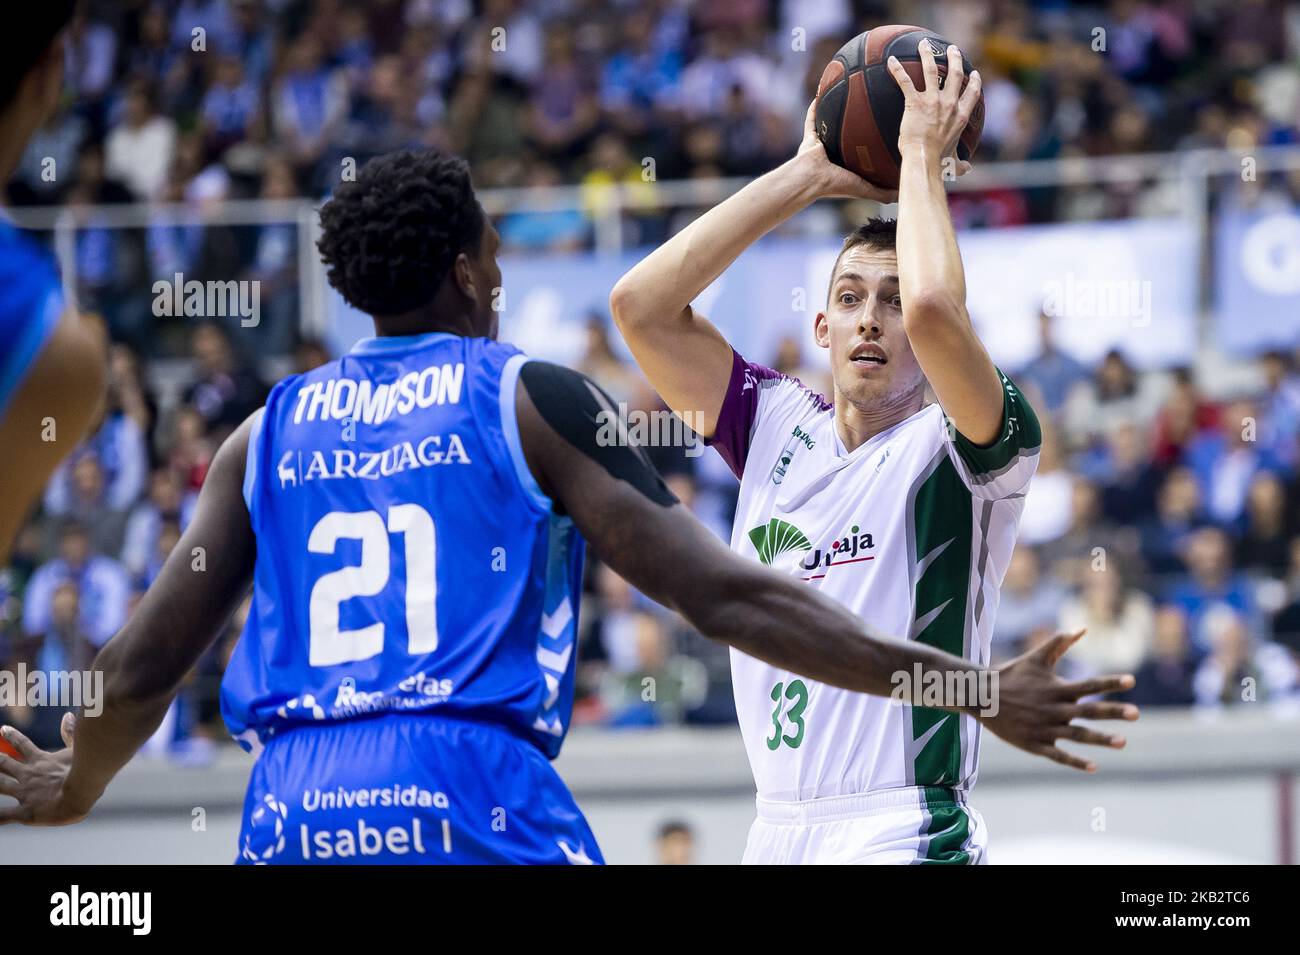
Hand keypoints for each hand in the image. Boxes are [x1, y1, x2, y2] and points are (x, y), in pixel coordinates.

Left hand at [0, 713, 92, 825]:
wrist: (82, 792)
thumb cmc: (84, 770)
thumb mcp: (78, 749)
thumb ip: (70, 734)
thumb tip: (67, 715)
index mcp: (41, 760)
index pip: (23, 744)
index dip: (12, 736)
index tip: (2, 729)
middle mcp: (29, 775)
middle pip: (4, 764)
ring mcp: (26, 793)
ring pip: (0, 787)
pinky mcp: (26, 812)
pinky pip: (4, 815)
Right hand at [796, 100, 898, 202]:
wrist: (812, 180)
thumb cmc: (837, 185)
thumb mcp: (866, 189)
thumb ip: (885, 193)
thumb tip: (906, 191)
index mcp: (847, 166)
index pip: (862, 153)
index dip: (873, 141)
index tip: (888, 128)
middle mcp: (834, 154)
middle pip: (848, 134)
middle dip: (858, 122)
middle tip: (872, 106)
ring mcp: (821, 145)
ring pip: (830, 124)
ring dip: (836, 110)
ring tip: (847, 93)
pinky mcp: (809, 137)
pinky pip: (812, 118)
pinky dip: (815, 107)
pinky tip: (822, 91)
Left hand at [886, 41, 979, 175]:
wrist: (924, 160)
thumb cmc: (938, 163)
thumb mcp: (953, 163)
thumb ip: (960, 164)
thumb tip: (967, 170)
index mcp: (961, 116)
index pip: (972, 93)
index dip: (974, 82)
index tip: (973, 74)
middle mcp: (950, 103)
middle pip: (955, 74)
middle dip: (955, 59)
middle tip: (953, 50)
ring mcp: (933, 101)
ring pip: (931, 69)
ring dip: (928, 54)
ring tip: (924, 44)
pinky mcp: (914, 102)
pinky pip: (904, 81)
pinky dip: (896, 69)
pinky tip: (890, 61)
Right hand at [980, 630, 1139, 771]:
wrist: (982, 697)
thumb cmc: (1012, 675)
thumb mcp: (1036, 657)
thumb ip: (1060, 643)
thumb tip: (1084, 628)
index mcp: (1056, 688)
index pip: (1089, 685)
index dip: (1111, 683)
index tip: (1131, 680)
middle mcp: (1053, 708)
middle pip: (1088, 711)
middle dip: (1113, 712)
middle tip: (1135, 713)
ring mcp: (1045, 728)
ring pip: (1078, 736)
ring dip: (1101, 739)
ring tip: (1123, 742)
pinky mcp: (1035, 744)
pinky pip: (1059, 755)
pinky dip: (1076, 762)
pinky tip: (1094, 766)